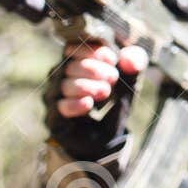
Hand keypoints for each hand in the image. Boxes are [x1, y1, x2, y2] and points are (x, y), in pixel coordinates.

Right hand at [43, 41, 146, 161]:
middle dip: (93, 68)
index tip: (112, 58)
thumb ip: (133, 69)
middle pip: (70, 64)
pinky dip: (74, 104)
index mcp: (77, 63)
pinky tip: (88, 104)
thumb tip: (130, 59)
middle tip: (112, 78)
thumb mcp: (129, 86)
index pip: (75, 47)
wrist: (106, 140)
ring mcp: (56, 98)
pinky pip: (59, 107)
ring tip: (104, 92)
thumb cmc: (114, 105)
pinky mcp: (54, 118)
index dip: (92, 49)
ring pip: (64, 84)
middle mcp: (62, 78)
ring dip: (86, 85)